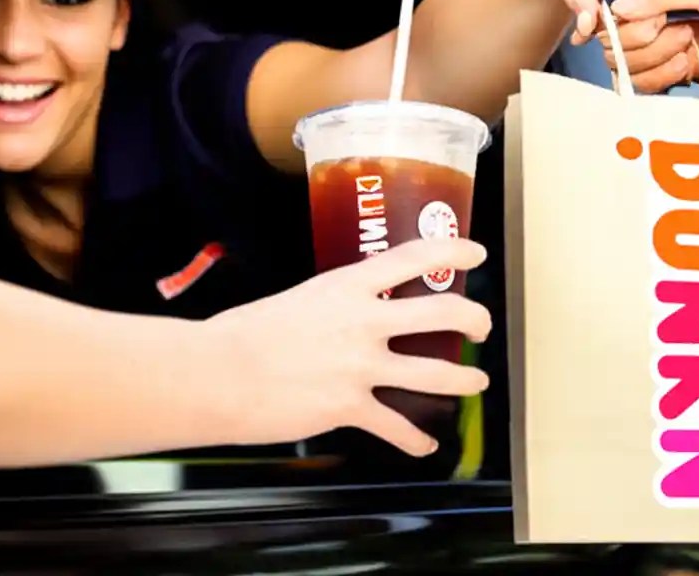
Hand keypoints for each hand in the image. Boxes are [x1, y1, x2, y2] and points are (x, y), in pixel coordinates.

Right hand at [206, 238, 491, 456]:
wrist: (217, 374)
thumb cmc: (243, 334)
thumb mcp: (300, 299)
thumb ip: (334, 304)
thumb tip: (348, 313)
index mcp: (348, 286)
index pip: (415, 257)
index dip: (454, 252)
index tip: (475, 253)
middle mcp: (364, 321)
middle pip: (443, 313)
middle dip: (474, 319)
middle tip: (482, 326)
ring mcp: (360, 366)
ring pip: (435, 372)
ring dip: (464, 379)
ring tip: (476, 381)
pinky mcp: (349, 407)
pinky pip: (397, 427)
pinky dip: (415, 441)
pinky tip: (423, 445)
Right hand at [600, 0, 698, 92]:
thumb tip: (618, 8)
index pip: (616, 5)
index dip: (624, 19)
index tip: (654, 19)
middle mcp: (659, 16)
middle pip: (616, 39)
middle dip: (642, 41)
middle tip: (681, 33)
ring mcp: (667, 46)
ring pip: (627, 64)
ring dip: (655, 60)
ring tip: (689, 49)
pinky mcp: (678, 72)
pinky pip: (646, 84)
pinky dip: (662, 79)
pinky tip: (689, 68)